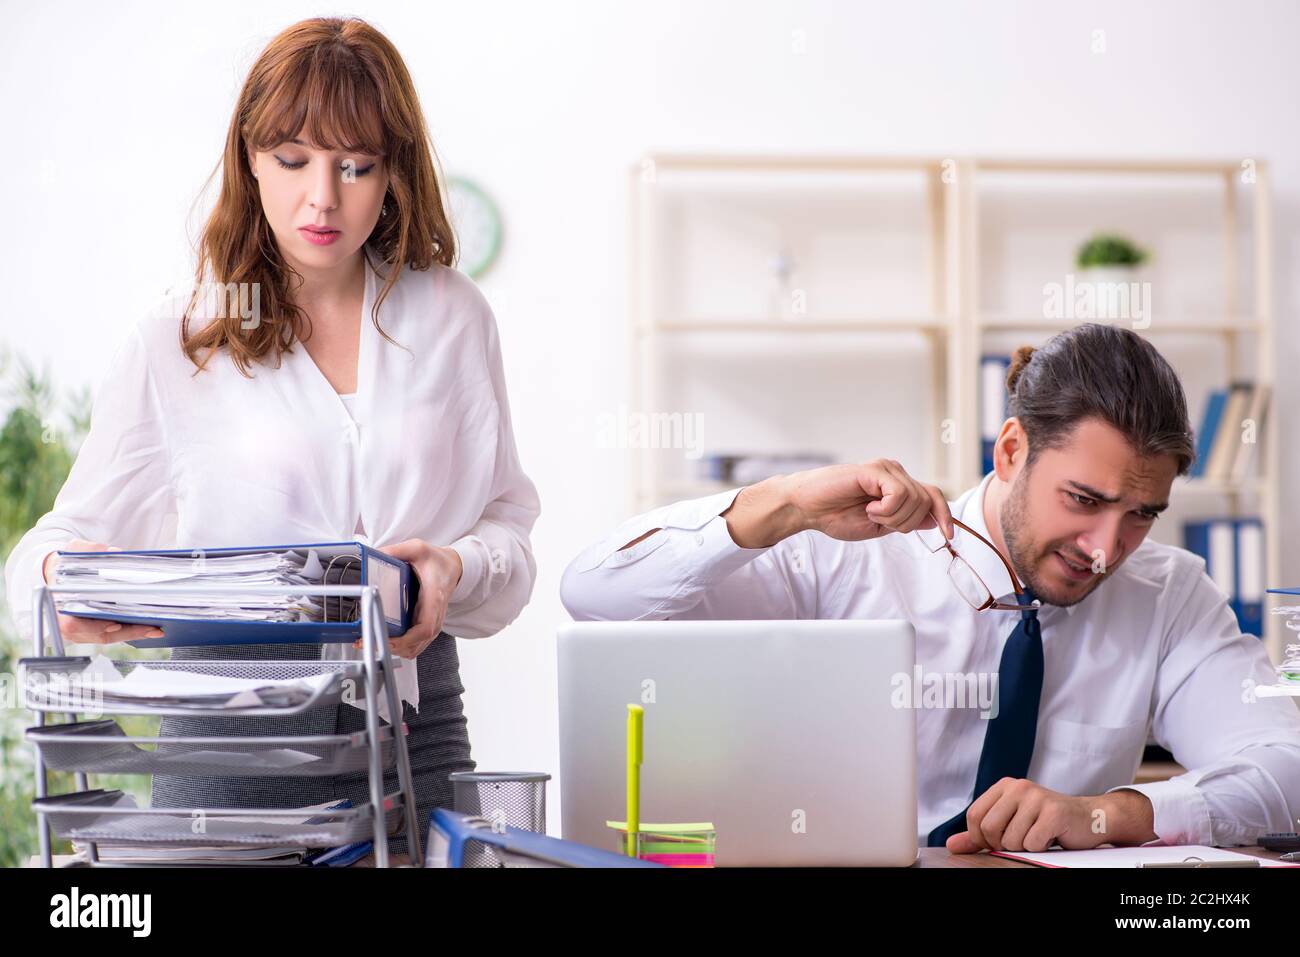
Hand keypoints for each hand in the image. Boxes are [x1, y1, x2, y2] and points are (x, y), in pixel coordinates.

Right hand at [42, 540, 165, 643]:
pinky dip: (128, 632)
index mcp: (59, 606)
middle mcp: (66, 624)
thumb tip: (114, 552)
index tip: (115, 624)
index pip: (72, 625)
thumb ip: (90, 551)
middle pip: (97, 635)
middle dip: (126, 632)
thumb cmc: (65, 566)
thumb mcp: (74, 552)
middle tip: (151, 628)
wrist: (56, 576)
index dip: (94, 627)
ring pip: (107, 637)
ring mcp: (78, 632)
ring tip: (155, 629)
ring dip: (132, 634)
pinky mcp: (90, 632)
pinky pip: (111, 635)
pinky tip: (147, 628)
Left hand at [364, 539, 462, 658]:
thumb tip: (375, 554)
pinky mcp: (427, 625)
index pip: (425, 627)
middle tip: (370, 640)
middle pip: (417, 643)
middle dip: (393, 647)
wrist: (452, 567)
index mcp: (434, 597)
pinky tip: (386, 641)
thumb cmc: (437, 561)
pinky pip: (416, 645)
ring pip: (416, 648)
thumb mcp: (418, 548)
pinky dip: (402, 649)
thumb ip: (396, 550)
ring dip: (396, 650)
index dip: (406, 639)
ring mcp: (433, 622)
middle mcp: (435, 614)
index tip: (387, 639)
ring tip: (374, 641)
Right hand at [724, 459, 953, 548]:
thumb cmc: (836, 516)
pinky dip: (886, 509)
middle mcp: (895, 473)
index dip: (945, 515)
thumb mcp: (879, 525)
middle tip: (880, 523)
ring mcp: (885, 469)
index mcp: (897, 486)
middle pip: (927, 500)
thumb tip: (933, 520)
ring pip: (914, 499)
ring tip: (869, 514)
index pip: (933, 496)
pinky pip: (899, 494)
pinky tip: (868, 508)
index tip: (949, 536)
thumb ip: (904, 520)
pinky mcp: (874, 470)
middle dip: (907, 522)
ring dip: (893, 517)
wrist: (807, 508)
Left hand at [945, 778, 1156, 853]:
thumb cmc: (1046, 822)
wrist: (1088, 819)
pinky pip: (1032, 843)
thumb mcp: (1010, 823)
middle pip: (989, 828)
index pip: (974, 816)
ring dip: (1024, 847)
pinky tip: (1050, 837)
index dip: (981, 837)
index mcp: (1004, 786)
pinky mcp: (1054, 812)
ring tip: (1037, 836)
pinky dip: (1040, 849)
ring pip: (1011, 839)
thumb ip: (980, 834)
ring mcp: (1037, 797)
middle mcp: (1019, 787)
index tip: (996, 842)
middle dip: (1002, 844)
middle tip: (1020, 841)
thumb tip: (952, 846)